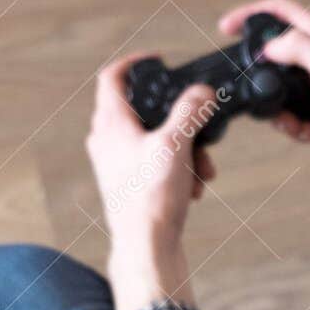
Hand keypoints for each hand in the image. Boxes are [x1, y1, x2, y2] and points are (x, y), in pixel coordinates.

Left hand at [86, 53, 215, 309]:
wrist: (145, 249)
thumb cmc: (151, 199)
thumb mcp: (176, 144)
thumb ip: (190, 111)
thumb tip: (201, 91)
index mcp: (110, 124)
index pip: (113, 76)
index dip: (135, 62)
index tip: (158, 61)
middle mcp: (107, 141)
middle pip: (144, 110)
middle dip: (179, 119)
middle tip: (199, 126)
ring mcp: (117, 164)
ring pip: (156, 139)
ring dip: (185, 148)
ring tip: (202, 168)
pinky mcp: (130, 184)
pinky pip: (158, 163)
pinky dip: (179, 168)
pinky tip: (194, 186)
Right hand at [218, 0, 309, 183]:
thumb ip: (296, 46)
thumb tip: (268, 47)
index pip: (279, 9)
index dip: (250, 13)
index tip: (227, 27)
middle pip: (275, 48)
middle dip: (262, 73)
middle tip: (255, 90)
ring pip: (279, 84)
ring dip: (278, 106)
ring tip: (292, 121)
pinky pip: (291, 106)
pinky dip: (293, 121)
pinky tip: (306, 130)